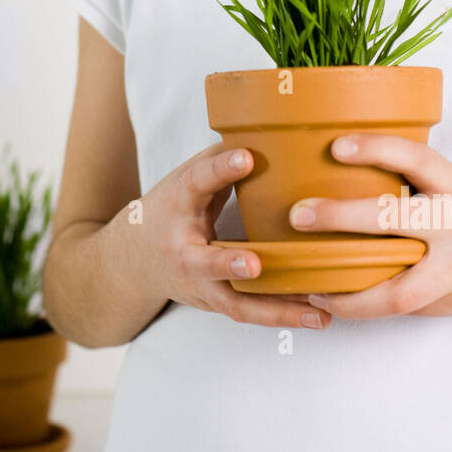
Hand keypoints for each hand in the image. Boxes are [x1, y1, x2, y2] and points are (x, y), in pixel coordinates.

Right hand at [145, 140, 331, 329]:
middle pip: (205, 264)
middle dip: (229, 265)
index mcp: (178, 205)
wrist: (133, 261)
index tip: (246, 157)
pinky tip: (319, 316)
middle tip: (256, 265)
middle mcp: (184, 251)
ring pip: (236, 303)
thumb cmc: (168, 210)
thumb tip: (267, 135)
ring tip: (318, 312)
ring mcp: (199, 284)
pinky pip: (251, 312)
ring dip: (277, 310)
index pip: (197, 182)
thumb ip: (219, 162)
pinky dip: (283, 316)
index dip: (221, 169)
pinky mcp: (215, 303)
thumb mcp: (185, 180)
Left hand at [290, 133, 451, 320]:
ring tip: (312, 289)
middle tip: (299, 215)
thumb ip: (415, 182)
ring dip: (349, 296)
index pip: (417, 159)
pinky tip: (340, 303)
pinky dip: (369, 309)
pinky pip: (405, 309)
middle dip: (340, 218)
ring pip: (397, 292)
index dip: (377, 149)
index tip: (336, 146)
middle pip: (394, 222)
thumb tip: (341, 166)